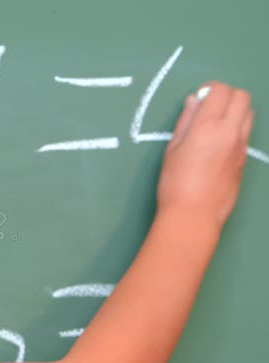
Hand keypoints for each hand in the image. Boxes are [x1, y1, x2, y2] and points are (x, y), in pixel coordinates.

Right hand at [157, 82, 254, 229]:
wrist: (194, 214)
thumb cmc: (175, 183)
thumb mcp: (173, 148)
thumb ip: (186, 121)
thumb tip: (194, 101)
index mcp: (208, 126)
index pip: (220, 90)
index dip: (209, 89)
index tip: (199, 98)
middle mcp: (230, 132)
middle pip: (242, 97)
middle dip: (226, 95)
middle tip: (209, 107)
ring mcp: (241, 145)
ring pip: (249, 113)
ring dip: (235, 110)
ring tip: (215, 124)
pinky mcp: (245, 158)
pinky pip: (246, 132)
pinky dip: (236, 128)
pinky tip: (217, 143)